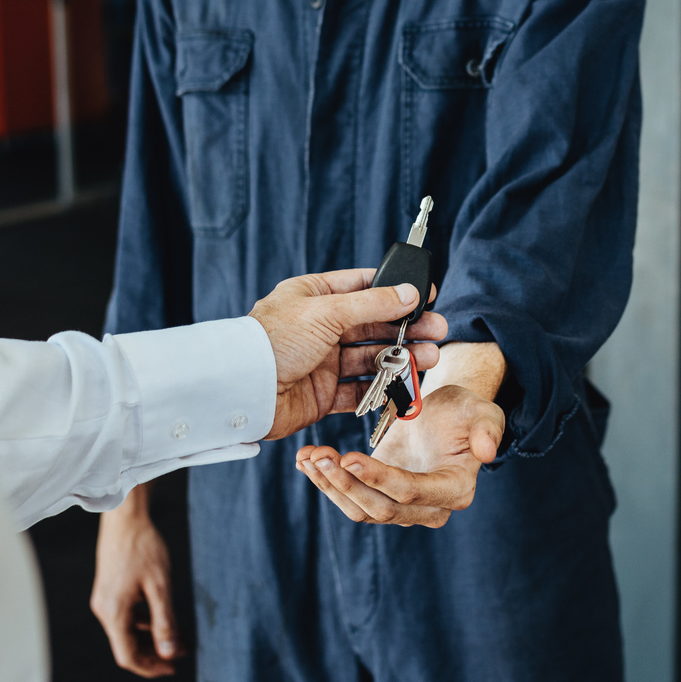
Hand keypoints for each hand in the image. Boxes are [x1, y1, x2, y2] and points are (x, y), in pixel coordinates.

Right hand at [89, 486, 179, 677]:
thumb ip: (165, 622)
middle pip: (127, 646)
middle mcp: (104, 610)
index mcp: (113, 613)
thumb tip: (169, 653)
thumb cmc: (144, 548)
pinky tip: (164, 617)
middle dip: (156, 652)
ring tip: (180, 635)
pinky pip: (126, 617)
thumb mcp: (160, 587)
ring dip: (152, 637)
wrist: (126, 518)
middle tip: (183, 651)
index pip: (128, 656)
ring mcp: (104, 600)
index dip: (151, 667)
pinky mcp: (109, 591)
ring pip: (128, 631)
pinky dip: (145, 622)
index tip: (173, 668)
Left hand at [249, 269, 445, 439]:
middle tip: (438, 330)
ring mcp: (322, 362)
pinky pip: (360, 390)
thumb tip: (409, 293)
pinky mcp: (323, 394)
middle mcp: (319, 328)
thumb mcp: (327, 312)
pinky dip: (383, 388)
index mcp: (314, 297)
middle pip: (373, 325)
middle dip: (406, 328)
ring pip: (370, 358)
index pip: (362, 287)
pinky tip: (406, 385)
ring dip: (401, 357)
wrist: (243, 390)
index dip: (395, 290)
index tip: (426, 294)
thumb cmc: (273, 341)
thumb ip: (372, 304)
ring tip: (430, 358)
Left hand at [294, 383, 505, 527]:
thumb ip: (488, 429)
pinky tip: (305, 460)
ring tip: (307, 457)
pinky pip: (350, 497)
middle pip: (381, 508)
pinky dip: (325, 481)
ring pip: (359, 508)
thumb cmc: (465, 411)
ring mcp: (401, 506)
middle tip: (318, 456)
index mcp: (455, 489)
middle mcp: (428, 508)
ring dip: (329, 486)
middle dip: (346, 484)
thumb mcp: (482, 411)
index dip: (379, 479)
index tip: (350, 458)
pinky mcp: (379, 496)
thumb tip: (488, 452)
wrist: (446, 413)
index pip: (411, 492)